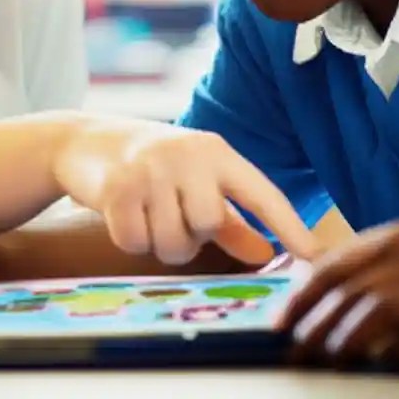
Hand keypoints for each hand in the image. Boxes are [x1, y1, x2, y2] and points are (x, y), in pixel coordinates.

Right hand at [52, 119, 320, 267]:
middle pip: (208, 226)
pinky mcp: (116, 187)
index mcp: (216, 152)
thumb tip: (266, 254)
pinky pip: (134, 242)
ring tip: (146, 214)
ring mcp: (150, 168)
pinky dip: (128, 240)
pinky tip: (120, 214)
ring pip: (172, 242)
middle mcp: (187, 155)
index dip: (290, 227)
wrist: (83, 140)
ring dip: (157, 242)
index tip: (315, 258)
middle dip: (189, 237)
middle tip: (170, 217)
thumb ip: (232, 221)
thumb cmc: (151, 167)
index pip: (263, 194)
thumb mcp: (195, 184)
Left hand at [280, 221, 398, 367]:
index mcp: (393, 239)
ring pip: (375, 318)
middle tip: (297, 355)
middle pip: (347, 297)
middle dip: (314, 330)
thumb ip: (364, 262)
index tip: (279, 326)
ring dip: (347, 344)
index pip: (331, 268)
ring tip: (333, 361)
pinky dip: (391, 356)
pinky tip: (382, 363)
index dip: (299, 300)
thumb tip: (308, 285)